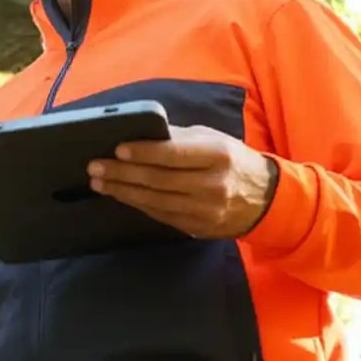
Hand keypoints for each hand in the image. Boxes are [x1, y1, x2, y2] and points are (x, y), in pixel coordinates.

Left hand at [86, 124, 278, 238]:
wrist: (264, 199)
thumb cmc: (232, 159)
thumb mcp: (213, 139)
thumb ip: (179, 138)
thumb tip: (141, 133)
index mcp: (217, 155)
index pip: (174, 155)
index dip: (144, 152)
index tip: (118, 149)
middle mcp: (212, 185)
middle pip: (159, 180)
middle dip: (123, 173)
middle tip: (95, 167)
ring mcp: (205, 210)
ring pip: (155, 201)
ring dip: (122, 191)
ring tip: (98, 182)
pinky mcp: (198, 226)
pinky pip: (160, 215)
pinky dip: (136, 204)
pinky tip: (119, 194)